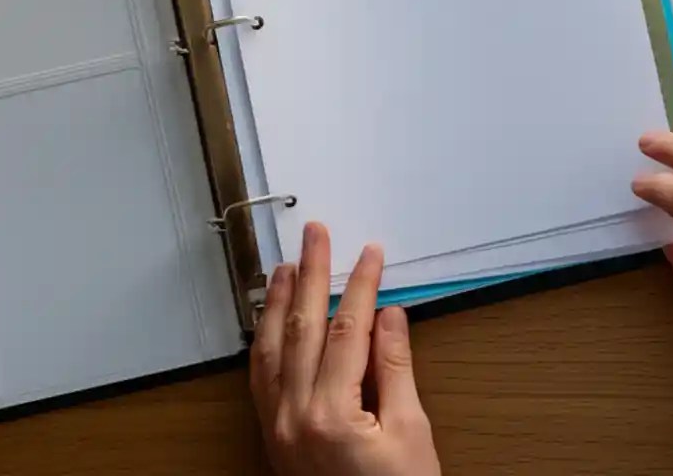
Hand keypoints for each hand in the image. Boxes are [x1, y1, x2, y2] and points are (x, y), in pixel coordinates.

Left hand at [250, 223, 440, 475]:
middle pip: (302, 328)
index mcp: (332, 413)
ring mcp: (279, 427)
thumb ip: (397, 368)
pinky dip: (264, 341)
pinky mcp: (275, 437)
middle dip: (312, 275)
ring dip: (279, 302)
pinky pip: (261, 378)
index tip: (371, 253)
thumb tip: (389, 315)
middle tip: (317, 234)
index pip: (347, 329)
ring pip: (271, 349)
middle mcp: (294, 416)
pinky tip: (271, 321)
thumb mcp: (411, 433)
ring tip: (288, 265)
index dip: (360, 285)